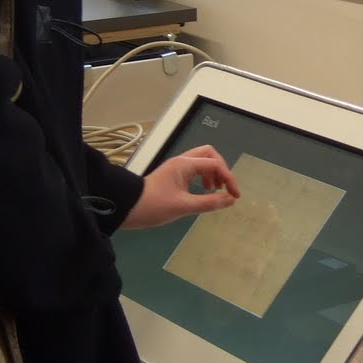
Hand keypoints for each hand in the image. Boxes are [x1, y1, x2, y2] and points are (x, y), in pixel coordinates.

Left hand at [123, 145, 239, 229]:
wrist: (127, 207)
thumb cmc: (154, 206)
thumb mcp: (184, 207)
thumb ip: (209, 202)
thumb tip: (230, 200)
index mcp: (185, 164)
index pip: (215, 164)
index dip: (229, 178)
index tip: (235, 196)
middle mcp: (182, 161)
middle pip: (209, 155)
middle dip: (221, 170)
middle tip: (223, 188)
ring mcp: (176, 168)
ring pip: (201, 162)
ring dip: (212, 174)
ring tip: (213, 191)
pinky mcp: (172, 175)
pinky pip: (194, 170)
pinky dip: (203, 178)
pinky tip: (202, 192)